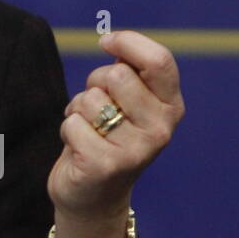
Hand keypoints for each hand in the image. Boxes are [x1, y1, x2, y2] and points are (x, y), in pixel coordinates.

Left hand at [48, 30, 184, 222]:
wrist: (95, 197)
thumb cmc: (107, 137)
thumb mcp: (127, 103)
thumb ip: (127, 74)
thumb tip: (111, 40)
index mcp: (170, 108)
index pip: (160, 61)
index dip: (129, 42)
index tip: (106, 43)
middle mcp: (160, 129)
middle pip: (116, 75)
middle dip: (95, 84)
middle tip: (97, 108)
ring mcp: (135, 150)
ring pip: (90, 99)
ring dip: (79, 110)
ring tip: (90, 131)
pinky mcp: (105, 165)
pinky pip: (72, 123)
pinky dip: (67, 130)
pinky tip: (79, 148)